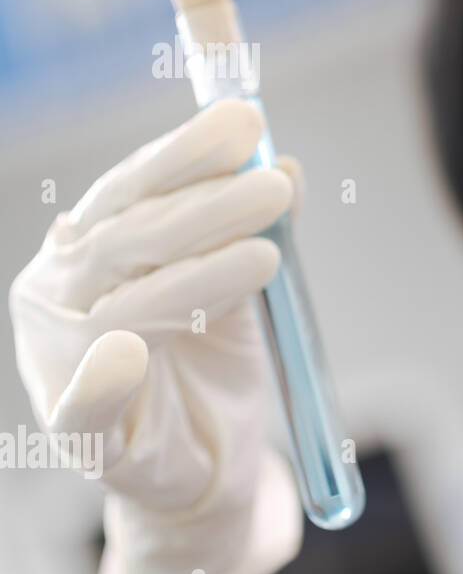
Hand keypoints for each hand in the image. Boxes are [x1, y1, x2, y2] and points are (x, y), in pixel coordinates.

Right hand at [8, 99, 304, 573]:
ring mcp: (63, 360)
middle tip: (274, 187)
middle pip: (130, 236)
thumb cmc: (212, 357)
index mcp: (94, 243)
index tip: (245, 117)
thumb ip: (258, 224)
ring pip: (124, 308)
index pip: (137, 186)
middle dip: (207, 206)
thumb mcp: (243, 279)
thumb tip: (289, 165)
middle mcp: (65, 290)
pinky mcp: (82, 434)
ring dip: (196, 277)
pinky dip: (101, 384)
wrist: (206, 456)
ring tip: (266, 258)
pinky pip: (83, 408)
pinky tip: (126, 355)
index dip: (187, 151)